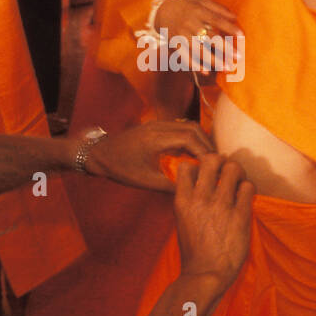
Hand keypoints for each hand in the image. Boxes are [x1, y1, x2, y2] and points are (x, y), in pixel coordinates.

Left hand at [83, 120, 213, 190]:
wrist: (98, 154)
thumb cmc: (119, 168)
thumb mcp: (144, 181)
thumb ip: (168, 186)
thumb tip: (191, 192)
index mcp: (156, 138)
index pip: (189, 138)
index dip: (205, 151)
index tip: (214, 165)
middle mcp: (158, 126)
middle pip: (193, 128)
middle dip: (207, 144)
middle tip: (216, 162)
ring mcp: (157, 124)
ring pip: (187, 125)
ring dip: (200, 139)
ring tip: (208, 158)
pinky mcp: (155, 126)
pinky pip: (179, 128)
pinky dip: (190, 138)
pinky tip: (193, 153)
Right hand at [154, 0, 243, 71]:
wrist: (163, 11)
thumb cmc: (188, 6)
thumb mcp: (202, 2)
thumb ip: (218, 9)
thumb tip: (236, 17)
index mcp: (198, 11)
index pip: (216, 20)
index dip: (229, 28)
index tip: (242, 35)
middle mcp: (190, 23)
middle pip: (209, 37)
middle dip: (224, 48)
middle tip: (238, 57)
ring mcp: (182, 35)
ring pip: (199, 50)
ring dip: (213, 60)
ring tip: (226, 68)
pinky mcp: (176, 44)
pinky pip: (185, 56)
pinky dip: (195, 65)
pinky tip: (206, 72)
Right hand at [173, 154, 254, 296]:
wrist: (205, 275)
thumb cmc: (194, 251)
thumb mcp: (182, 221)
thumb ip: (189, 200)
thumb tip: (199, 183)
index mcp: (182, 201)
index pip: (187, 166)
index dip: (198, 166)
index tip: (206, 175)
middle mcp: (200, 198)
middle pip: (211, 159)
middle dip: (221, 162)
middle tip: (226, 173)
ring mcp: (221, 206)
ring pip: (233, 168)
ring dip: (238, 173)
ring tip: (238, 184)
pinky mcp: (241, 215)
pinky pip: (248, 187)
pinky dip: (249, 189)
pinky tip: (246, 199)